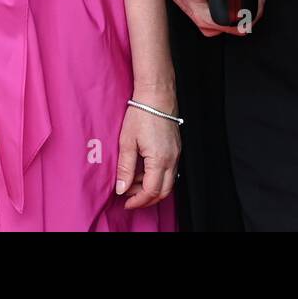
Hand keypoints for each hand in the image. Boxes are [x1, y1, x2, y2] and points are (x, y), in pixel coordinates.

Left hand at [114, 93, 179, 208]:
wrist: (156, 96)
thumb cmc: (141, 114)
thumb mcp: (127, 142)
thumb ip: (125, 168)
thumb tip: (121, 188)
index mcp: (159, 160)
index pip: (151, 191)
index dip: (138, 201)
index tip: (126, 202)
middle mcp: (172, 159)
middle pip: (163, 191)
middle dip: (146, 199)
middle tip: (130, 197)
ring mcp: (176, 154)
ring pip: (168, 182)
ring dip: (151, 187)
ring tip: (132, 181)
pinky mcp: (176, 148)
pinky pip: (169, 170)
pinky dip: (157, 176)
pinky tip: (143, 170)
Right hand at [159, 0, 255, 35]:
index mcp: (204, 17)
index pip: (235, 27)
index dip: (250, 15)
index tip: (258, 0)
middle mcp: (208, 25)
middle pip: (241, 27)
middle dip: (254, 11)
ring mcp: (211, 24)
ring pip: (239, 24)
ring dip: (250, 9)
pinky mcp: (214, 19)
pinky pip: (234, 19)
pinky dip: (243, 8)